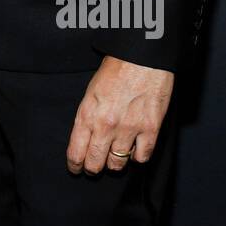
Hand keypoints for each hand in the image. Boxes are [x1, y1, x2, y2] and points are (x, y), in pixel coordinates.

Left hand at [66, 56, 173, 174]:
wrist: (142, 57)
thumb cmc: (115, 70)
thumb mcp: (90, 92)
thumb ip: (87, 117)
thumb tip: (86, 139)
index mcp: (87, 115)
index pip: (76, 153)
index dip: (75, 165)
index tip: (76, 168)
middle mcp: (106, 125)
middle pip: (95, 164)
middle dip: (92, 168)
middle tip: (94, 166)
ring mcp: (129, 129)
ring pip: (118, 163)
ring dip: (115, 162)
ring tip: (115, 155)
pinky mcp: (150, 128)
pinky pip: (142, 157)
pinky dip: (138, 157)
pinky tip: (135, 149)